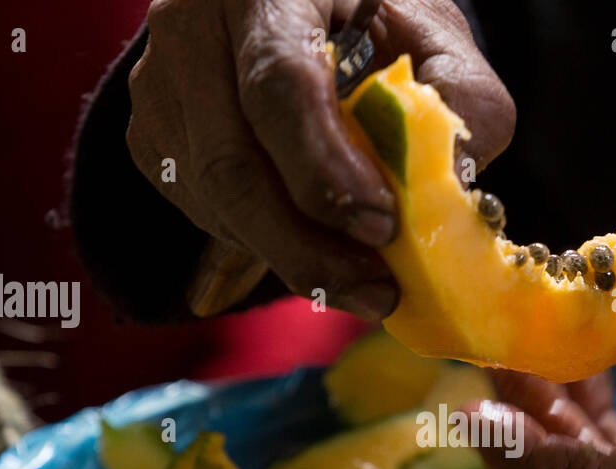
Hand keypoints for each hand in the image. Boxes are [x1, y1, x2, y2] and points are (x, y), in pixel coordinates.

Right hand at [127, 0, 513, 318]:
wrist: (296, 7)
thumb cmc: (373, 17)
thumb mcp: (432, 37)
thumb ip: (462, 100)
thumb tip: (459, 188)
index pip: (280, 85)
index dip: (326, 168)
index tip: (381, 226)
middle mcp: (193, 29)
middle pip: (233, 163)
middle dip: (308, 245)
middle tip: (376, 292)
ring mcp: (162, 87)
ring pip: (216, 200)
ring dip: (292, 257)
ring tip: (361, 286)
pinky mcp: (153, 136)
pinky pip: (206, 213)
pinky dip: (265, 245)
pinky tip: (314, 247)